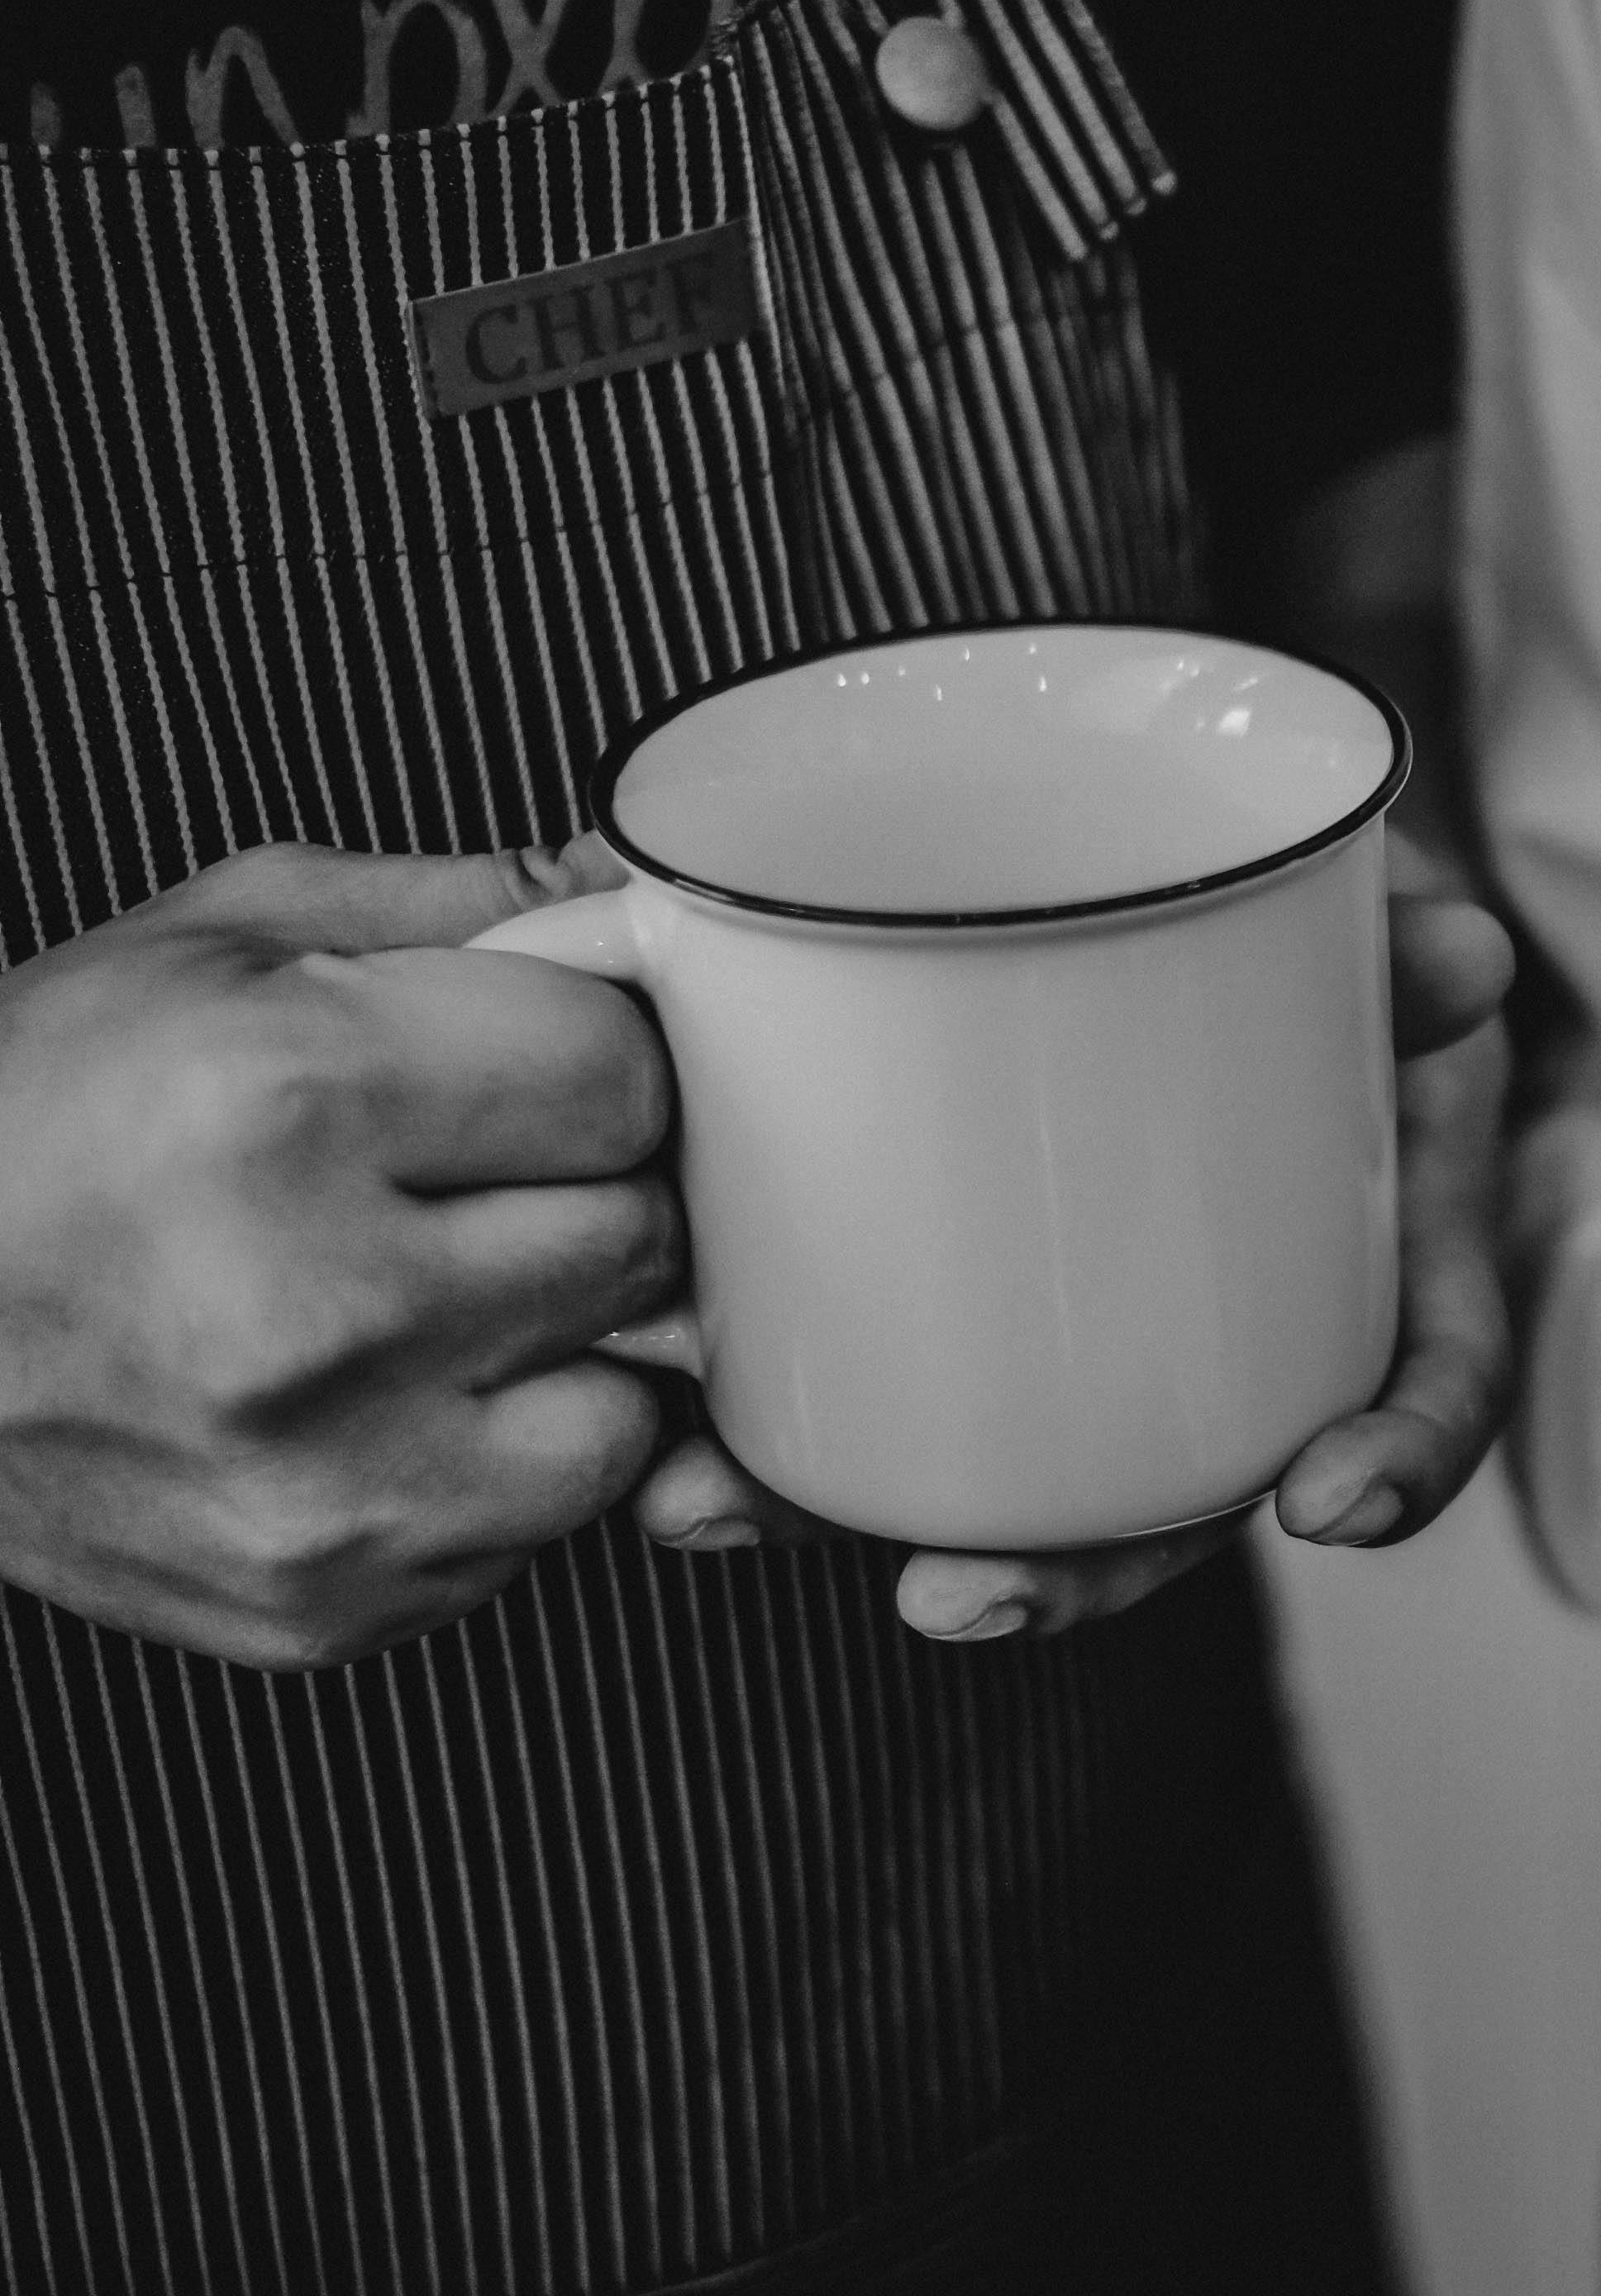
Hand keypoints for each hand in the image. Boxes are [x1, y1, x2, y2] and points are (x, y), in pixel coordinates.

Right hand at [0, 842, 677, 1666]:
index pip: (626, 1080)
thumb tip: (645, 892)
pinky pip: (542, 1523)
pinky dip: (497, 1463)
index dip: (584, 1064)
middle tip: (454, 1186)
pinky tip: (384, 1401)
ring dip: (560, 1346)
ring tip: (427, 1298)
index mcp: (288, 1099)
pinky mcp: (328, 1602)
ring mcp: (327, 1479)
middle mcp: (317, 1307)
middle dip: (575, 1196)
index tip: (513, 1073)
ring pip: (624, 1401)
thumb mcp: (219, 943)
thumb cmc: (38, 1117)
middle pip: (638, 1237)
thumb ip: (466, 906)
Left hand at [639, 873, 1517, 1641]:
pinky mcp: (960, 1279)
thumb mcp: (1370, 919)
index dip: (1401, 1457)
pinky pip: (885, 1378)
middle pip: (1180, 1498)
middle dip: (1066, 1571)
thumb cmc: (1310, 926)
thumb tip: (1473, 951)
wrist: (1207, 870)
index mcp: (1382, 1242)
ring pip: (1009, 1470)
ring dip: (854, 1516)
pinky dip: (779, 1423)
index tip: (1325, 1506)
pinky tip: (668, 1441)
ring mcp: (1103, 1323)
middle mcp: (1245, 1323)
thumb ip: (1399, 939)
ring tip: (713, 1512)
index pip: (1427, 1381)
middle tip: (952, 1599)